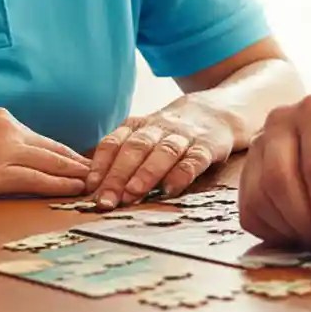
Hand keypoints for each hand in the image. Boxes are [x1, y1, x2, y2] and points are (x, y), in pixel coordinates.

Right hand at [0, 108, 90, 197]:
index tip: (86, 163)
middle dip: (82, 164)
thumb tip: (9, 154)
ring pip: (53, 164)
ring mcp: (2, 151)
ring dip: (77, 176)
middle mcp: (8, 130)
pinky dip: (59, 186)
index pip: (44, 139)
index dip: (68, 154)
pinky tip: (75, 191)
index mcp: (2, 119)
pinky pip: (36, 180)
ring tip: (98, 185)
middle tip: (106, 174)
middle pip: (56, 150)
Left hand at [86, 101, 235, 208]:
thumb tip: (94, 188)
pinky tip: (170, 190)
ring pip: (163, 151)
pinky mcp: (209, 146)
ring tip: (132, 195)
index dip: (101, 164)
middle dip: (118, 175)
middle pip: (135, 148)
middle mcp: (160, 128)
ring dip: (146, 173)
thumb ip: (124, 155)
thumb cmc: (174, 133)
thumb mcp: (148, 134)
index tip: (90, 186)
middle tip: (105, 200)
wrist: (220, 111)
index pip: (115, 142)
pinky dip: (182, 174)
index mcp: (140, 126)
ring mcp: (185, 136)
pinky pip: (194, 159)